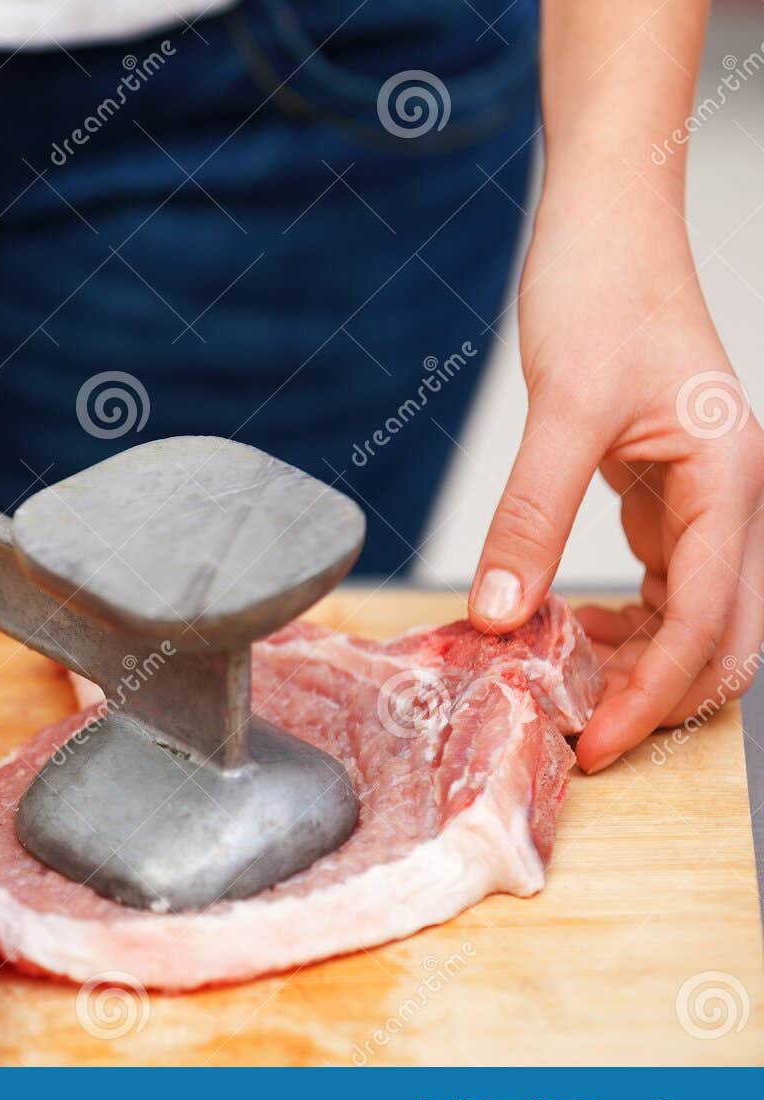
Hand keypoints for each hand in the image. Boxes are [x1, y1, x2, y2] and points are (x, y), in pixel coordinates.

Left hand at [470, 181, 763, 770]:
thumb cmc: (603, 291)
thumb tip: (499, 615)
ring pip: (694, 609)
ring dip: (643, 659)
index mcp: (730, 481)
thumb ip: (531, 516)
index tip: (597, 746)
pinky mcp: (663, 483)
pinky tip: (567, 625)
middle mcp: (731, 494)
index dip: (651, 695)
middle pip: (722, 633)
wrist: (607, 223)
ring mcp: (702, 491)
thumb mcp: (563, 410)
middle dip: (663, 694)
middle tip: (590, 740)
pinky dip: (624, 615)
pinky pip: (660, 573)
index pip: (703, 623)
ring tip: (570, 692)